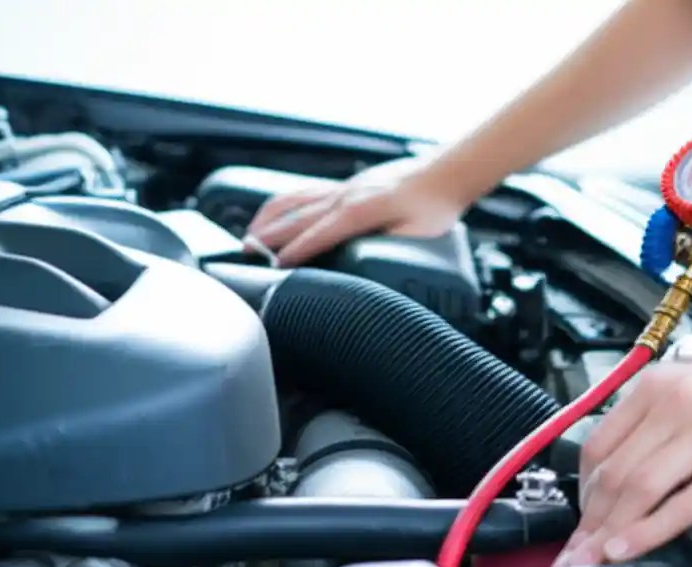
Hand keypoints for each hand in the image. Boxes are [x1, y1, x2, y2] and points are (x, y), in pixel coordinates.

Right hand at [244, 156, 466, 266]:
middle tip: (245, 255)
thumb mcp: (420, 234)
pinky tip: (273, 214)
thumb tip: (368, 264)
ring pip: (294, 199)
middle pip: (296, 217)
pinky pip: (303, 191)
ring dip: (268, 218)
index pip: (317, 234)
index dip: (295, 252)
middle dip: (268, 236)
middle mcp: (345, 195)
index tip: (275, 268)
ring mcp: (343, 187)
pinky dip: (282, 203)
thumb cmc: (436, 206)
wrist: (445, 173)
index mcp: (360, 209)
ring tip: (249, 237)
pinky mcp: (346, 185)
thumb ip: (392, 249)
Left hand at [553, 360, 691, 566]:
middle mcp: (677, 403)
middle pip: (615, 472)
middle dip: (589, 521)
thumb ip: (654, 418)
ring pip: (640, 489)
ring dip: (609, 532)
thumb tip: (611, 472)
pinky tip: (626, 550)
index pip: (600, 444)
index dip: (582, 491)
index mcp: (659, 385)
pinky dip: (646, 532)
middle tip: (575, 554)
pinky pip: (681, 506)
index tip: (580, 522)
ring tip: (591, 560)